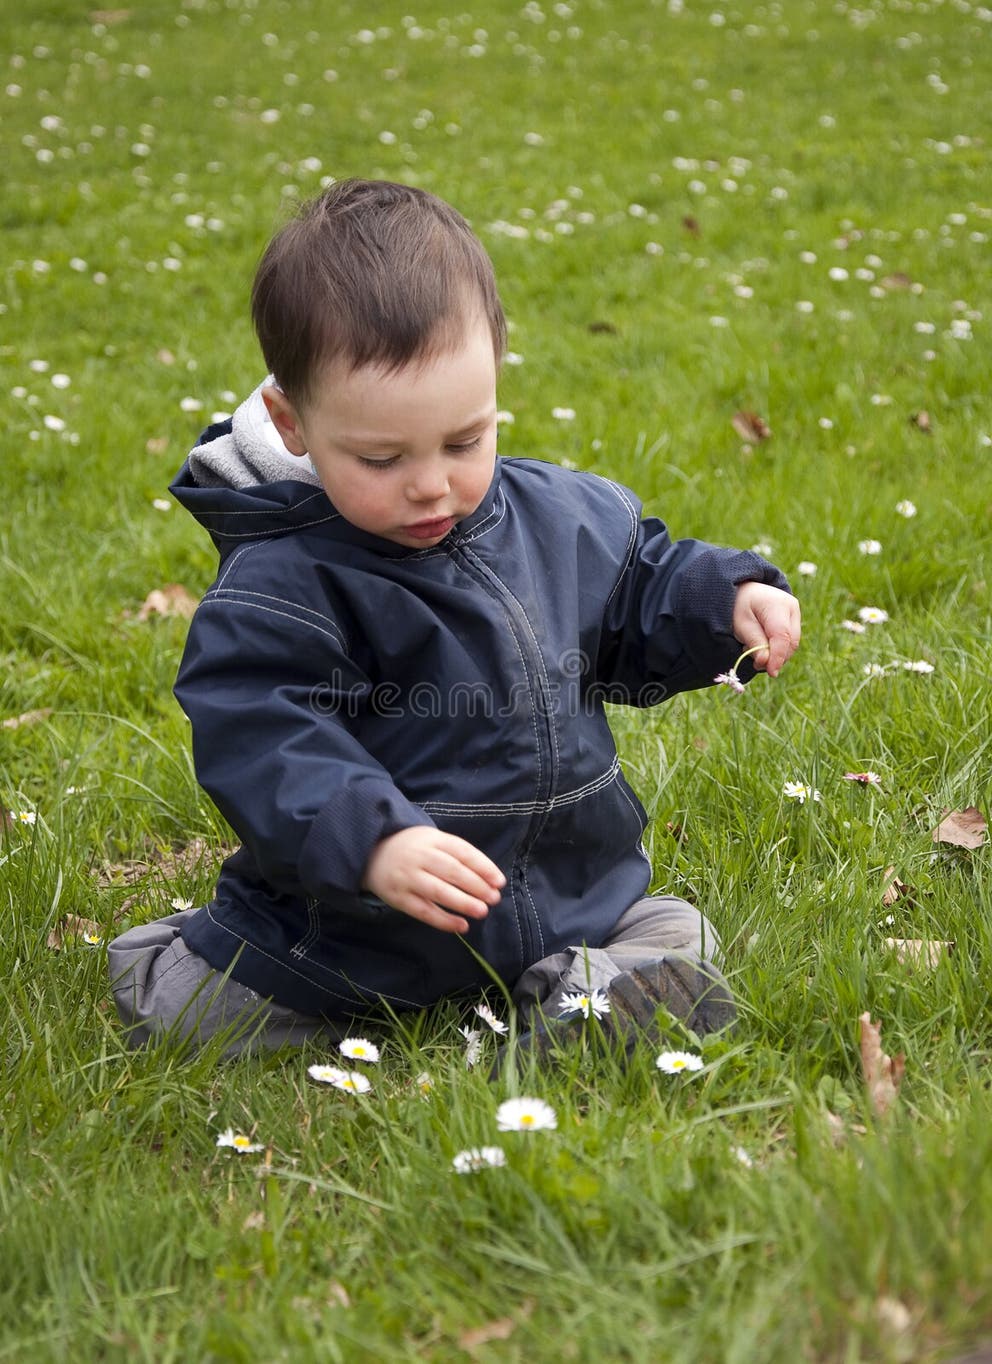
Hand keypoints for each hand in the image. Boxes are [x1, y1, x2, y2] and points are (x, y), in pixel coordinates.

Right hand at [362, 827, 505, 933]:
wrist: (370, 854)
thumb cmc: (413, 848)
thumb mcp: (432, 840)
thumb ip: (456, 854)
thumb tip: (488, 878)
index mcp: (432, 839)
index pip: (462, 851)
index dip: (483, 867)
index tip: (499, 881)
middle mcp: (419, 856)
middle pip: (452, 871)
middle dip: (477, 886)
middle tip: (494, 898)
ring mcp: (407, 877)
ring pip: (438, 892)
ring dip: (463, 903)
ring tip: (482, 911)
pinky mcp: (398, 898)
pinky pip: (424, 911)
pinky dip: (444, 920)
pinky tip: (462, 926)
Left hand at [732, 582, 800, 678]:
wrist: (745, 591)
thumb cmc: (739, 606)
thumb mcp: (740, 624)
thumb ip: (754, 643)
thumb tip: (765, 662)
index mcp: (776, 604)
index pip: (782, 636)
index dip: (778, 656)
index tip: (771, 672)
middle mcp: (791, 607)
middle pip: (790, 642)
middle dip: (776, 658)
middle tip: (756, 663)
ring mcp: (796, 613)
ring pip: (792, 644)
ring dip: (776, 654)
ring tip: (755, 647)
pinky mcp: (795, 620)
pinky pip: (790, 641)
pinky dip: (777, 648)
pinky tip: (763, 644)